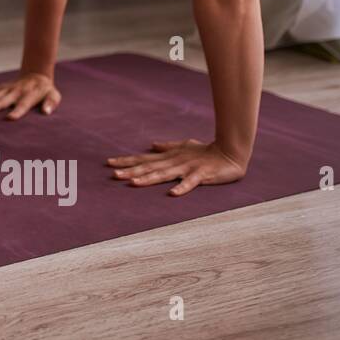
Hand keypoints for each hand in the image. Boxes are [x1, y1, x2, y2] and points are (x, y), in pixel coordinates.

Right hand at [0, 73, 60, 119]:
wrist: (36, 73)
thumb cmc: (45, 90)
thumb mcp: (54, 95)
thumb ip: (51, 103)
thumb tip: (46, 112)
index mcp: (28, 95)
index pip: (23, 104)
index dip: (17, 111)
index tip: (9, 118)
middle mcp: (14, 92)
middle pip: (1, 101)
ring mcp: (4, 89)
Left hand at [107, 140, 246, 195]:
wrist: (230, 151)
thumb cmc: (206, 151)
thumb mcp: (184, 146)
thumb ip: (167, 147)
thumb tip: (151, 145)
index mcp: (169, 156)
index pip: (144, 159)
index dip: (127, 161)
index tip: (109, 163)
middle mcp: (174, 161)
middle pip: (149, 167)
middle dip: (132, 171)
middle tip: (114, 174)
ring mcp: (187, 168)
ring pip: (164, 174)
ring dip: (149, 179)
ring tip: (133, 183)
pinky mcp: (201, 175)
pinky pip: (191, 182)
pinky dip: (182, 187)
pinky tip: (172, 194)